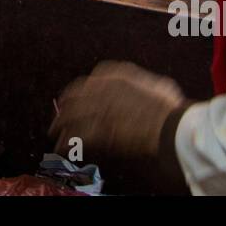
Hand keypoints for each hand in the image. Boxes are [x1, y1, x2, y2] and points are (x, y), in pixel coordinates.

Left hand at [50, 61, 186, 162]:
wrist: (171, 124)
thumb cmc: (170, 107)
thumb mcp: (158, 86)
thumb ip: (145, 84)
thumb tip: (150, 87)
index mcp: (117, 75)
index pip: (89, 82)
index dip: (79, 91)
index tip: (74, 97)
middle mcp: (103, 89)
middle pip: (75, 97)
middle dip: (66, 107)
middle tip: (59, 116)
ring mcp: (99, 109)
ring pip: (71, 116)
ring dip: (60, 126)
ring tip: (54, 133)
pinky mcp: (99, 130)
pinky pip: (76, 137)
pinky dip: (67, 144)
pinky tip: (62, 149)